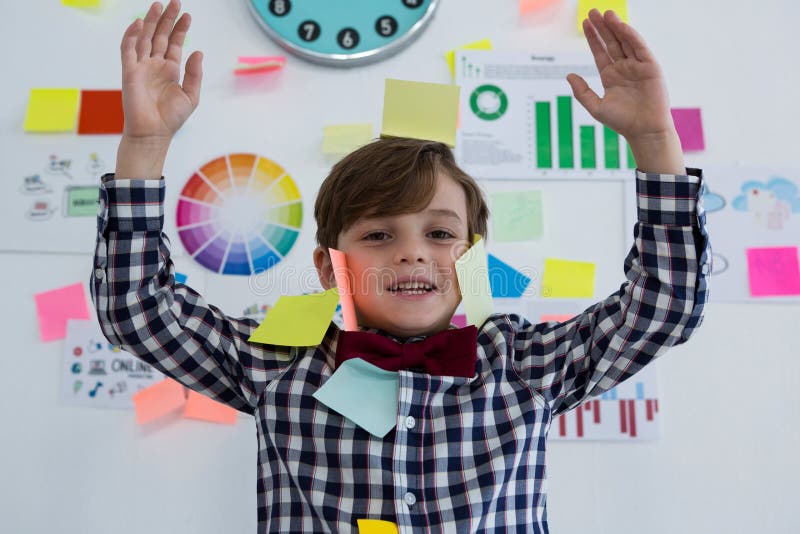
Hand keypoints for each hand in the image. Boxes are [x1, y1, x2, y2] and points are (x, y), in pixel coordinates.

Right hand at [120, 0, 201, 141]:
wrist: (153, 133)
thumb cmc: (171, 118)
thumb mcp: (191, 95)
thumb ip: (194, 73)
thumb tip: (198, 52)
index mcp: (170, 70)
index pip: (174, 43)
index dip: (180, 29)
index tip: (188, 16)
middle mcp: (155, 65)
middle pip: (160, 36)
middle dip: (167, 19)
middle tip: (175, 2)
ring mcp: (141, 67)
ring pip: (144, 38)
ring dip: (150, 21)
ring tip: (158, 5)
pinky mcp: (129, 71)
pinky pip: (128, 49)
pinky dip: (132, 35)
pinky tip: (139, 23)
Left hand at [568, 9, 683, 174]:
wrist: (644, 131)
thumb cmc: (622, 122)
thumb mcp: (596, 107)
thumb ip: (582, 92)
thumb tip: (568, 75)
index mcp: (611, 76)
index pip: (600, 52)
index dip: (593, 38)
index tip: (585, 23)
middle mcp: (624, 68)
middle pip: (611, 42)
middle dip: (602, 27)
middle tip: (592, 11)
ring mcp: (637, 66)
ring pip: (625, 42)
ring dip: (616, 27)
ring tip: (606, 13)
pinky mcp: (650, 67)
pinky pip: (639, 48)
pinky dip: (631, 36)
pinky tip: (621, 26)